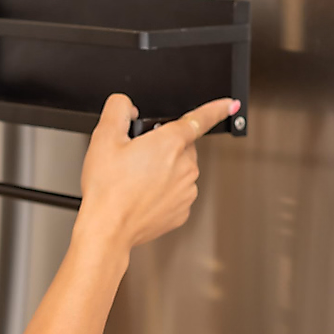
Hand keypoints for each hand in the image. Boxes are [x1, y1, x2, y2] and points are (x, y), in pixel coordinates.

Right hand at [77, 94, 239, 251]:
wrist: (107, 228)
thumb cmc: (106, 187)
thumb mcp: (103, 137)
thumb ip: (118, 109)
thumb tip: (128, 106)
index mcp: (170, 144)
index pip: (199, 119)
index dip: (216, 109)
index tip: (229, 105)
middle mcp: (184, 167)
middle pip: (180, 146)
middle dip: (162, 146)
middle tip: (134, 157)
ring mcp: (186, 191)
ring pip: (178, 170)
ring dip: (162, 170)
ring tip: (133, 180)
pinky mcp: (182, 211)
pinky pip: (176, 193)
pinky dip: (162, 191)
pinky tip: (140, 195)